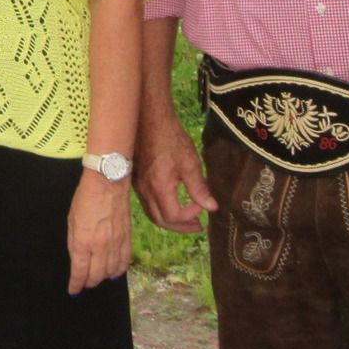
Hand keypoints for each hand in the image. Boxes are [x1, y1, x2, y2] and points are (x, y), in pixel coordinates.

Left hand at [67, 168, 132, 292]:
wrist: (108, 183)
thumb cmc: (85, 199)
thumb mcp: (71, 221)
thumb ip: (74, 243)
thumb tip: (77, 260)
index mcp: (84, 242)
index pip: (80, 272)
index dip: (76, 284)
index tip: (73, 290)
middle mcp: (101, 247)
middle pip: (96, 276)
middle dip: (89, 282)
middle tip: (84, 283)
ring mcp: (116, 244)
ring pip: (111, 272)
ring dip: (103, 278)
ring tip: (97, 278)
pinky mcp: (127, 238)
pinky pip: (125, 261)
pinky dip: (119, 270)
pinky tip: (114, 272)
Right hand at [133, 108, 218, 233]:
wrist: (150, 121)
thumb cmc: (171, 139)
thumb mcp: (190, 163)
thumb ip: (200, 188)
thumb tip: (211, 207)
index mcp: (160, 188)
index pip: (173, 216)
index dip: (189, 216)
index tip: (202, 206)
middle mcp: (145, 191)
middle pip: (160, 220)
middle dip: (180, 227)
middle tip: (197, 226)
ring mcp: (139, 187)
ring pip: (152, 214)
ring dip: (169, 220)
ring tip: (186, 219)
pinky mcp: (137, 181)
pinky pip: (147, 204)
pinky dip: (161, 210)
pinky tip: (171, 204)